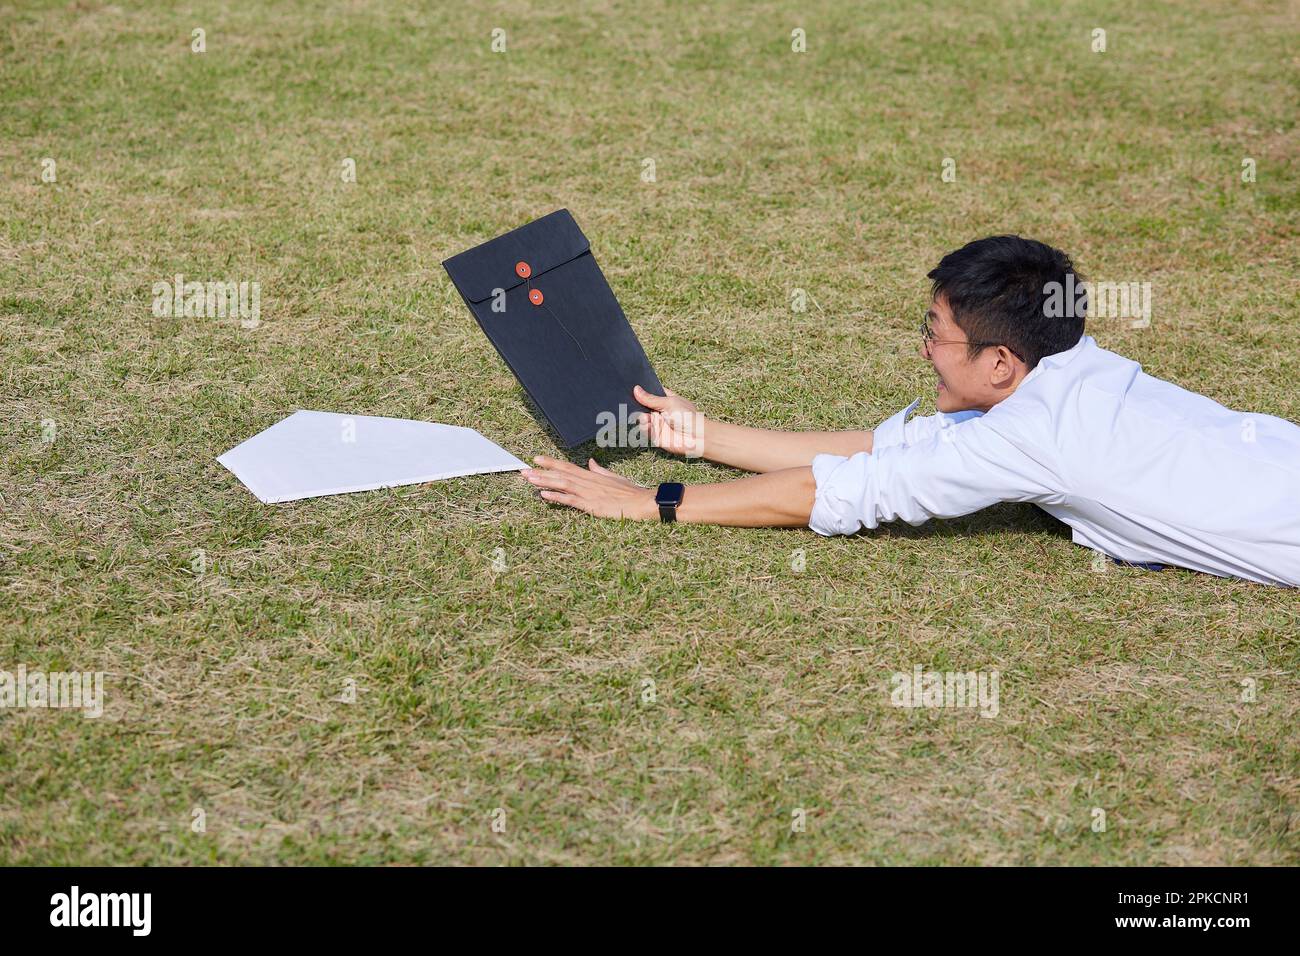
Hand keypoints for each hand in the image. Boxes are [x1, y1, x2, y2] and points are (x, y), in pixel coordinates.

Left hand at [521, 455, 657, 519]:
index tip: (536, 459)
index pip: (567, 466)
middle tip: (523, 470)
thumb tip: (590, 462)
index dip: (551, 462)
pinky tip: (544, 495)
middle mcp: (588, 482)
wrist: (641, 501)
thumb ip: (600, 470)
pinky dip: (557, 497)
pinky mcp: (591, 506)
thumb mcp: (614, 477)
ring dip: (544, 481)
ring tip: (528, 479)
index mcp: (592, 475)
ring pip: (562, 484)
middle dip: (541, 472)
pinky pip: (571, 500)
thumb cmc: (630, 491)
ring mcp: (588, 493)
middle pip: (560, 474)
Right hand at [634, 384, 704, 457]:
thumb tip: (636, 389)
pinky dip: (643, 428)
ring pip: (641, 418)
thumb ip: (651, 399)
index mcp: (665, 399)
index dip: (642, 390)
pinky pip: (644, 430)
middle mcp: (660, 410)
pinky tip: (646, 425)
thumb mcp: (669, 403)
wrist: (696, 438)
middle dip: (636, 404)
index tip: (631, 387)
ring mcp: (657, 423)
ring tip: (644, 417)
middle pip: (643, 405)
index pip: (651, 392)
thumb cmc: (688, 417)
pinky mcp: (655, 435)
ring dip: (640, 417)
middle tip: (630, 403)